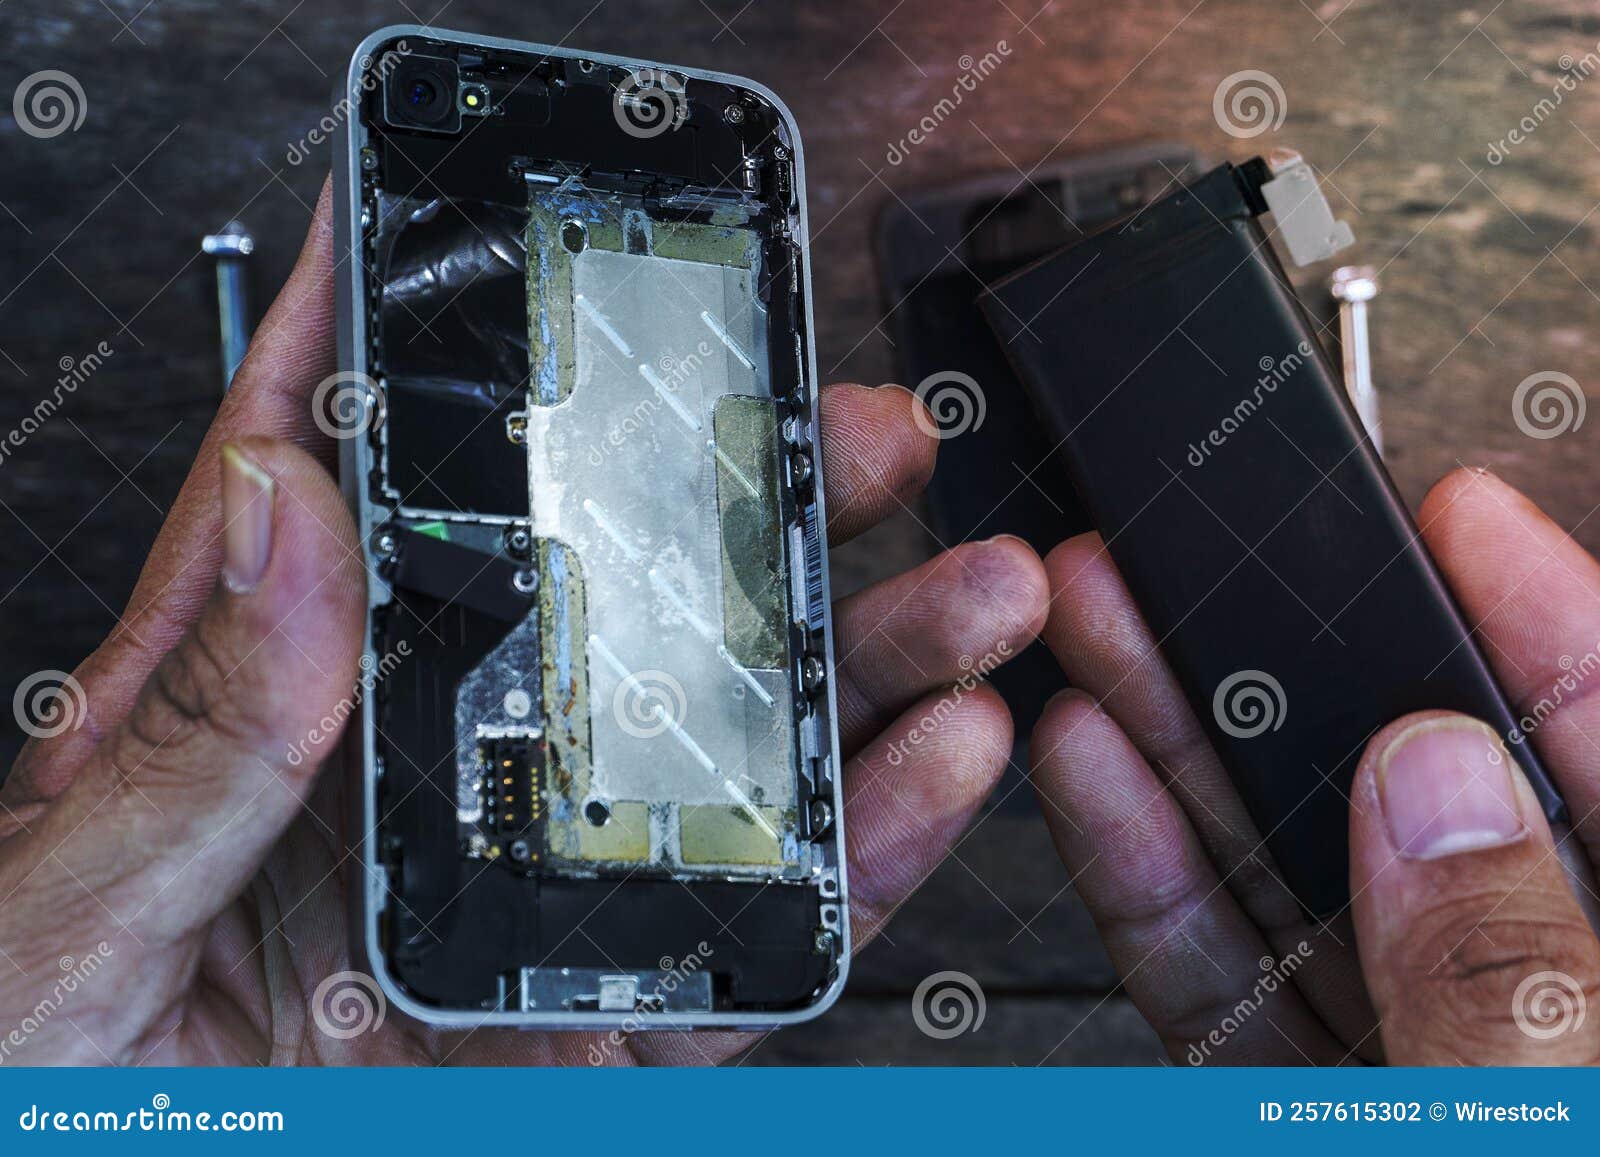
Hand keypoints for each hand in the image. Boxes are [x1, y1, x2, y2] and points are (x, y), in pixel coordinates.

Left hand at [0, 179, 1047, 1065]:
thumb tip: (283, 510)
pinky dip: (846, 866)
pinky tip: (924, 779)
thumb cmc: (29, 1075)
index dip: (435, 359)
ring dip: (846, 674)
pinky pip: (734, 941)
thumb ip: (188, 728)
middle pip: (597, 610)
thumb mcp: (69, 904)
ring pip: (709, 765)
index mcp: (261, 716)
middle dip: (744, 507)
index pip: (356, 498)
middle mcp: (411, 791)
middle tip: (854, 436)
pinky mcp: (580, 1022)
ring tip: (955, 596)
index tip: (543, 261)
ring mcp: (511, 902)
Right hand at [1032, 468, 1599, 1064]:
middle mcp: (1534, 1018)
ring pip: (1289, 878)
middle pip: (1414, 804)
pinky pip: (1220, 981)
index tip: (1459, 522)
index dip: (1543, 629)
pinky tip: (1093, 777)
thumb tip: (1429, 788)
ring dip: (1177, 749)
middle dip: (1288, 664)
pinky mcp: (1300, 1103)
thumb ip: (1504, 971)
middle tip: (1197, 566)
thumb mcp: (1557, 1110)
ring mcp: (1409, 1058)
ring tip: (1098, 633)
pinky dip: (1145, 880)